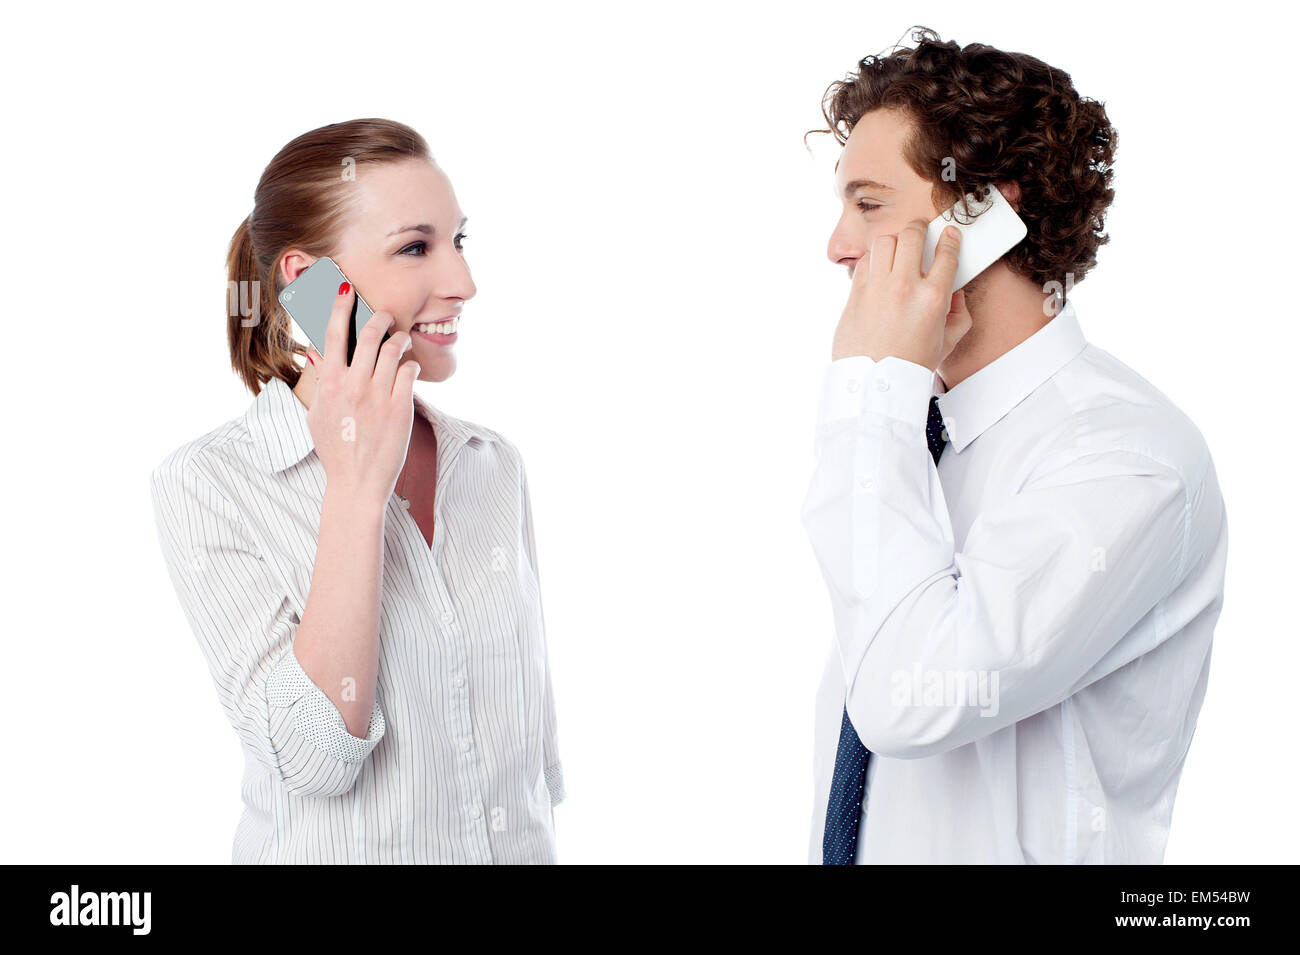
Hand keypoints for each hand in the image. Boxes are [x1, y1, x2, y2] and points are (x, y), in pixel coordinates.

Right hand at [305, 282, 420, 504]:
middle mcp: (354, 386)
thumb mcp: (317, 414)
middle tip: (385, 316)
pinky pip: (410, 372)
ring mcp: (379, 396)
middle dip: (380, 317)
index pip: (334, 333)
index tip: (345, 290)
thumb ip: (319, 382)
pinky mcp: (401, 408)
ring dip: (400, 338)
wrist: (357, 482)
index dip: (340, 306)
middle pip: (371, 334)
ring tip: (401, 340)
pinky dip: (410, 365)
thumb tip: (316, 352)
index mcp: (330, 384)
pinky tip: (407, 369)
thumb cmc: (335, 449)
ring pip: (395, 349)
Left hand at [831, 220, 971, 369]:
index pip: (946, 253)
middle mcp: (904, 287)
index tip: (948, 234)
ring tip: (897, 251)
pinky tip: (879, 269)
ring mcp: (877, 289)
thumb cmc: (910, 365)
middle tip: (920, 232)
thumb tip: (956, 292)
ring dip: (894, 242)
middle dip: (918, 228)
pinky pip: (864, 261)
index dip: (949, 238)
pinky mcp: (855, 294)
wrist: (876, 384)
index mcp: (933, 298)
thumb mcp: (947, 342)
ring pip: (884, 242)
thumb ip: (959, 314)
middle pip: (911, 235)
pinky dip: (873, 260)